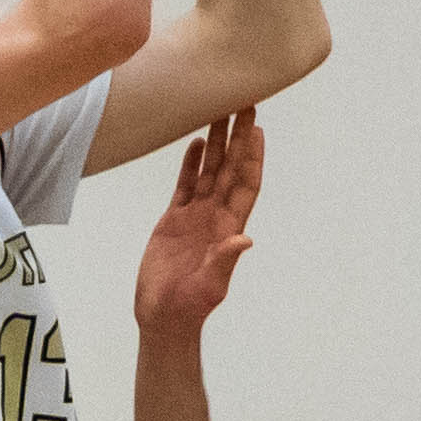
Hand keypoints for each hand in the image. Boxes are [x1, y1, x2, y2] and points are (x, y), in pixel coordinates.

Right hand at [132, 110, 261, 334]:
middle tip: (244, 104)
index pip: (245, 185)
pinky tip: (195, 142)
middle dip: (238, 137)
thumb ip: (225, 259)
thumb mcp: (211, 285)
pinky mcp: (174, 220)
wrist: (163, 315)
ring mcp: (196, 216)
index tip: (257, 129)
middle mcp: (215, 217)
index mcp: (228, 228)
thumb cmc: (189, 306)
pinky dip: (190, 163)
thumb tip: (244, 239)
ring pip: (208, 171)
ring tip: (219, 112)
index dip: (252, 157)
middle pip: (230, 168)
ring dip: (216, 143)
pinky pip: (185, 185)